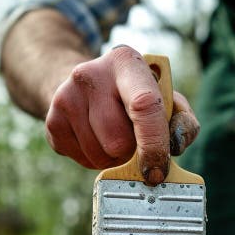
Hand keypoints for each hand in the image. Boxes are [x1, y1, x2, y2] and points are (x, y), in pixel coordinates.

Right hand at [44, 45, 199, 184]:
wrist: (86, 86)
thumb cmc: (137, 98)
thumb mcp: (167, 101)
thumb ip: (183, 122)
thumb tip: (175, 146)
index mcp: (126, 62)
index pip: (144, 106)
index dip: (153, 145)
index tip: (156, 172)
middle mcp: (91, 74)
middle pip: (117, 141)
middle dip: (130, 153)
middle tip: (133, 141)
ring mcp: (66, 96)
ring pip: (99, 155)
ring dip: (113, 158)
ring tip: (114, 137)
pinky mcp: (52, 120)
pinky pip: (80, 159)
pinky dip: (94, 159)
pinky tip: (96, 139)